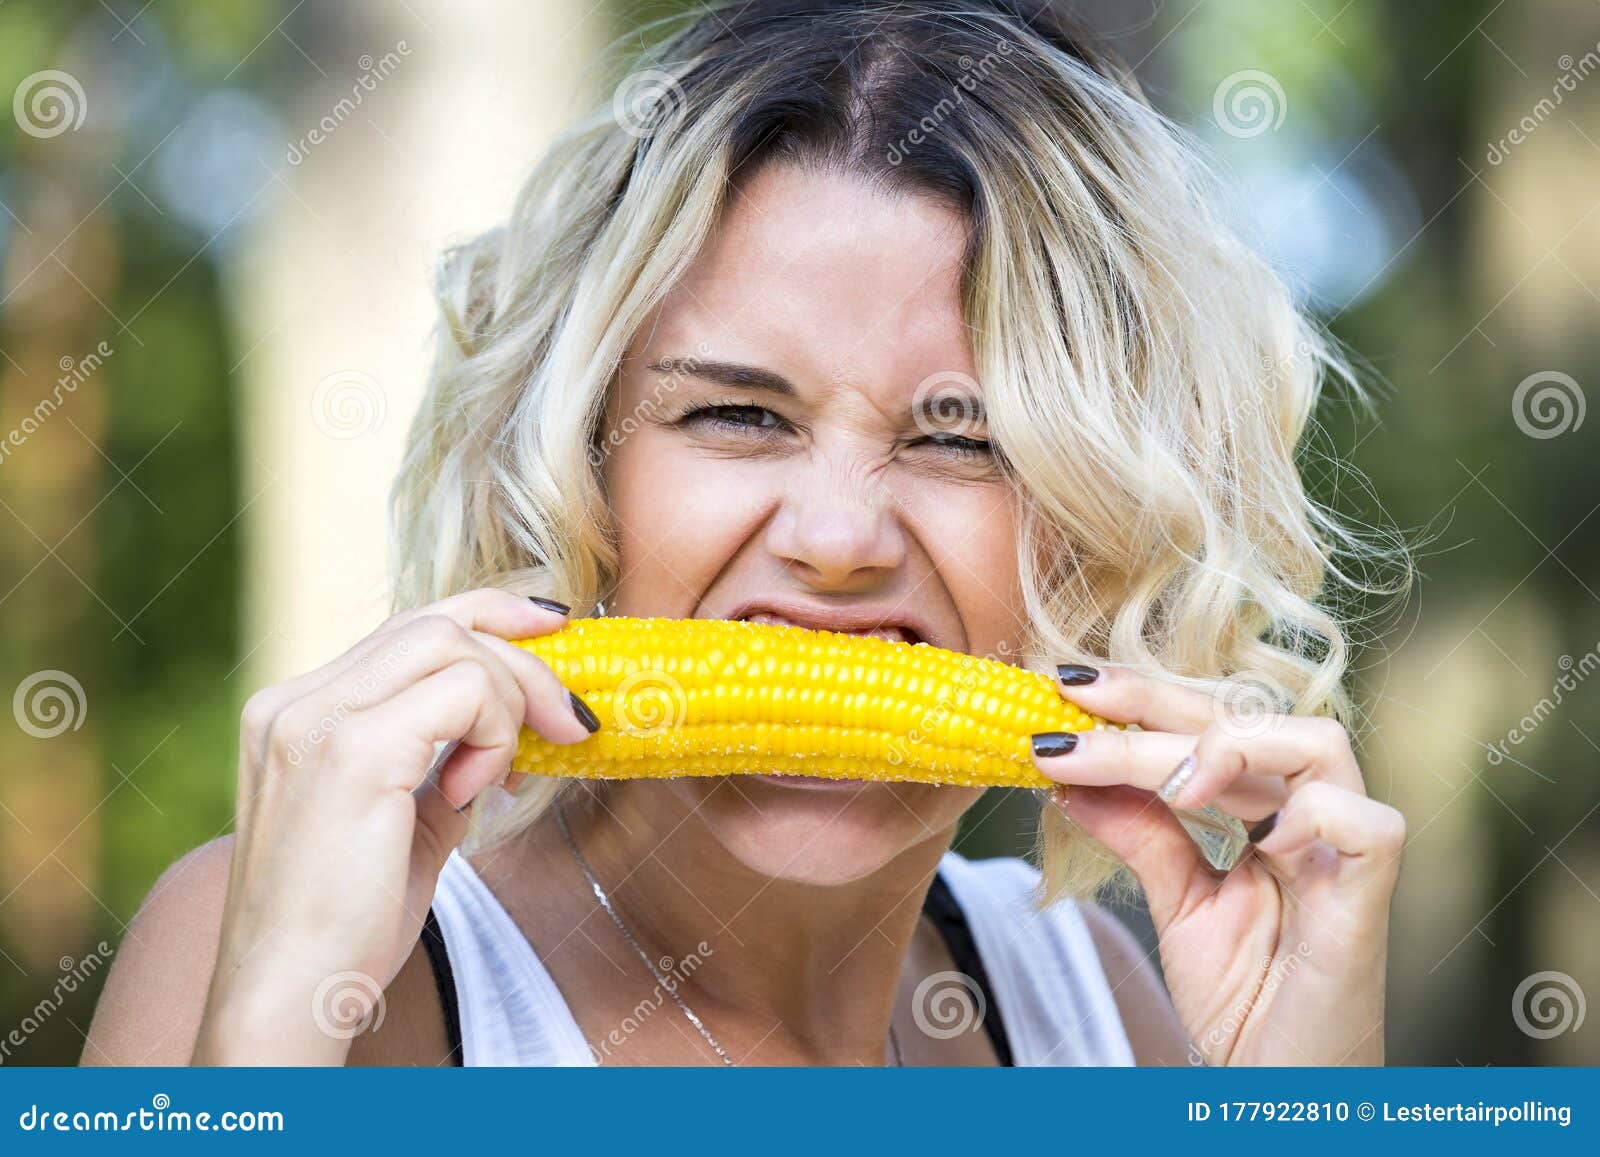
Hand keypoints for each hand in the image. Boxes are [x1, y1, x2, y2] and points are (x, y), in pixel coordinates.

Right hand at [194, 589, 594, 1063]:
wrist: (289, 998)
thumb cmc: (342, 930)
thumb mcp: (399, 827)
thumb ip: (438, 771)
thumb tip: (499, 742)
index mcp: (296, 712)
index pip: (406, 626)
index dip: (489, 615)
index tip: (554, 630)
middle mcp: (295, 702)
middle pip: (437, 623)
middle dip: (522, 662)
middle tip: (569, 724)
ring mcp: (314, 719)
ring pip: (453, 646)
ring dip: (509, 703)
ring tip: (503, 777)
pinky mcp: (350, 751)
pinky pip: (462, 692)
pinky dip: (493, 733)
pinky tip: (478, 791)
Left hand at [1031, 666, 1404, 1064]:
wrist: (1281, 1093)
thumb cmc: (1245, 1001)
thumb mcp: (1177, 903)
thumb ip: (1140, 834)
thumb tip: (1068, 776)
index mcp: (1268, 809)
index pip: (1209, 724)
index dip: (1142, 701)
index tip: (1065, 691)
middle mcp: (1313, 815)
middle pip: (1248, 719)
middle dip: (1156, 704)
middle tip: (1077, 704)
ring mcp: (1346, 851)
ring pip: (1314, 742)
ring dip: (1229, 745)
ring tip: (1166, 783)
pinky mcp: (1371, 897)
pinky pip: (1365, 824)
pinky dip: (1311, 814)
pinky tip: (1257, 838)